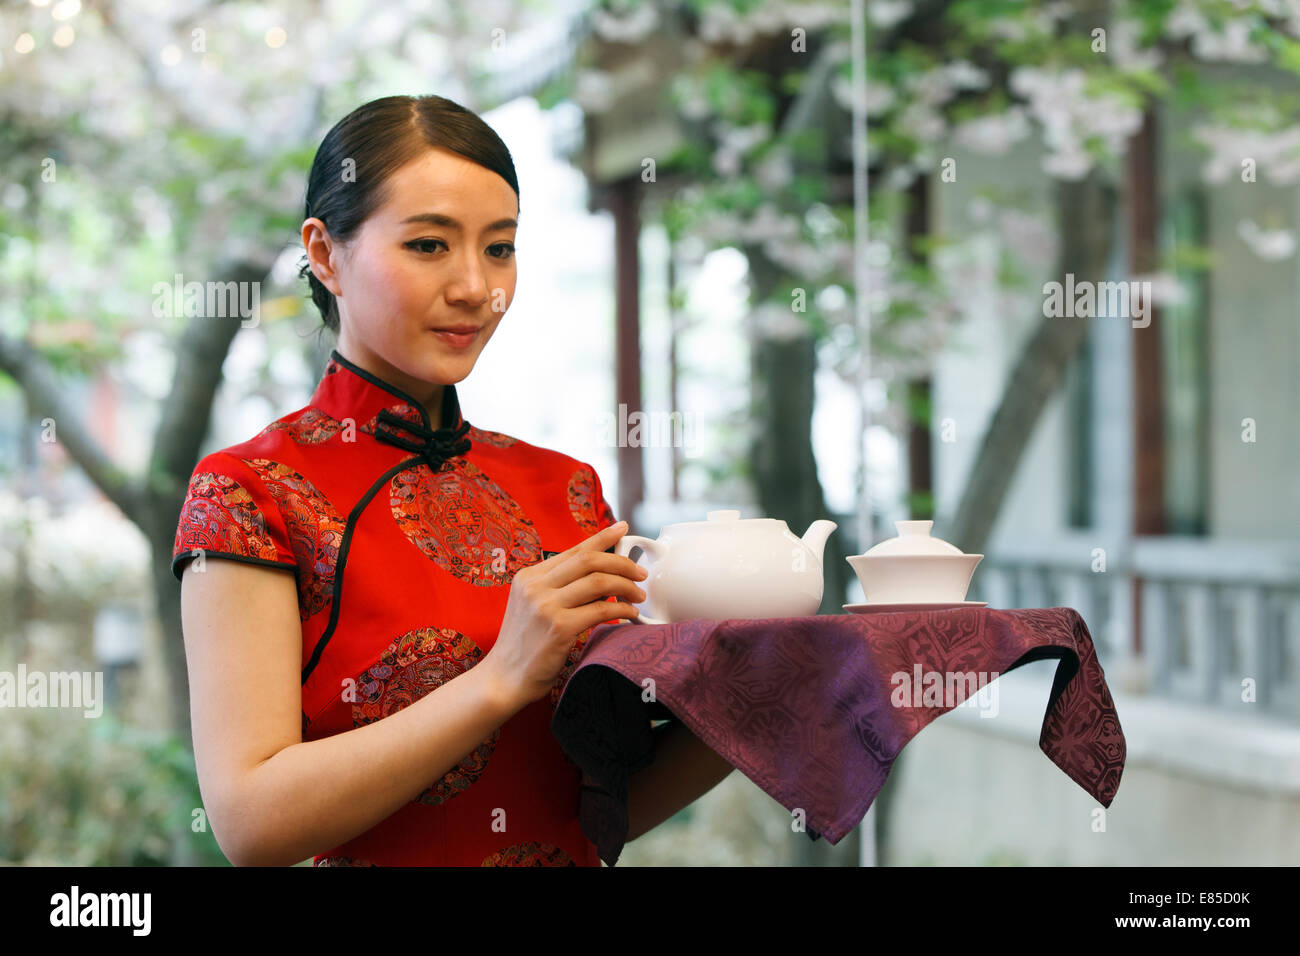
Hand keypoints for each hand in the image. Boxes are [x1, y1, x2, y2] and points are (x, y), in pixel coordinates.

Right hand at [481, 521, 647, 711]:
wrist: (503, 679)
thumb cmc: (523, 646)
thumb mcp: (532, 606)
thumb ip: (557, 587)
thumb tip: (600, 574)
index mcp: (529, 576)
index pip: (574, 550)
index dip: (602, 537)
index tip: (623, 528)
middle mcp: (536, 586)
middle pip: (589, 560)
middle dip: (622, 562)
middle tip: (640, 572)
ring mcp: (546, 606)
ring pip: (599, 582)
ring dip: (626, 586)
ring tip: (638, 596)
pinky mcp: (559, 628)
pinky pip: (601, 610)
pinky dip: (621, 609)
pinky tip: (629, 614)